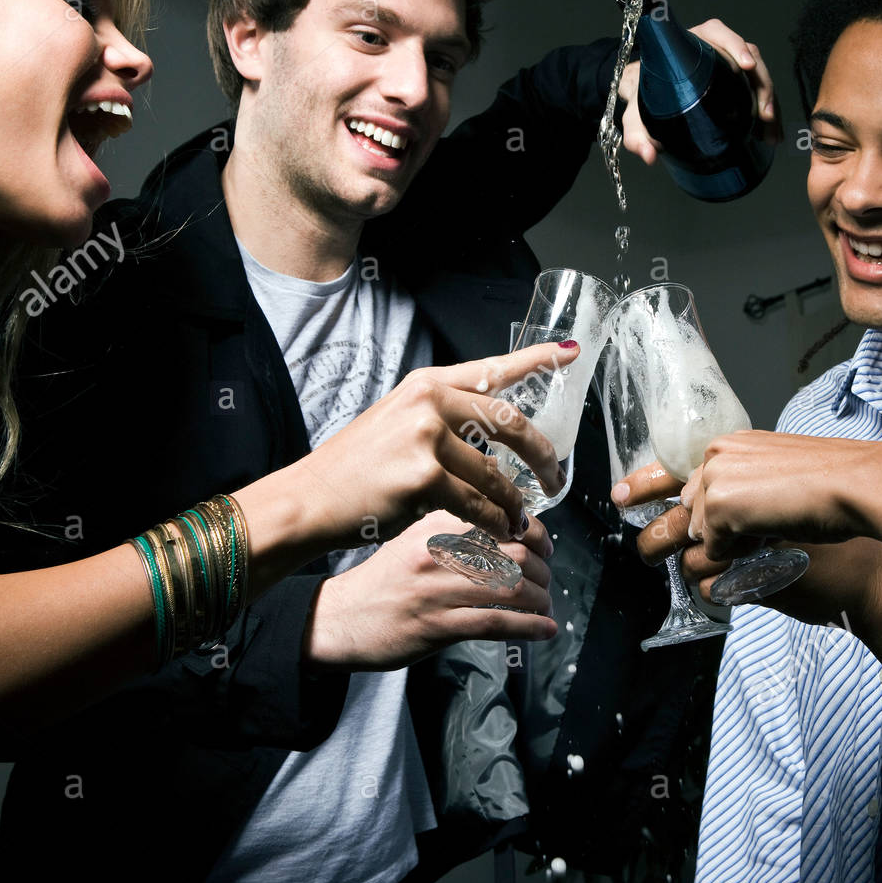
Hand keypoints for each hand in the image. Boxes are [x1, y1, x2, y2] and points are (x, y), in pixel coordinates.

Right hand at [290, 341, 577, 547]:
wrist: (310, 500)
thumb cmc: (355, 471)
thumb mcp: (397, 425)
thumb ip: (444, 421)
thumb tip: (494, 439)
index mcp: (426, 385)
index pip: (492, 368)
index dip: (537, 359)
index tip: (572, 352)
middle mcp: (429, 402)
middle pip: (510, 421)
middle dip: (542, 453)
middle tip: (557, 477)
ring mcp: (426, 437)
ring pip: (496, 473)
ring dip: (515, 501)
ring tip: (520, 519)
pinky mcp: (424, 476)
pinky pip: (479, 503)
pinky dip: (495, 521)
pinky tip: (501, 531)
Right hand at [304, 512, 556, 671]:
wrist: (338, 618)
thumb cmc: (382, 580)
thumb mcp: (414, 539)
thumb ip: (455, 528)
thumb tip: (508, 528)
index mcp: (436, 526)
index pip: (502, 521)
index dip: (536, 535)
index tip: (545, 548)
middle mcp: (439, 553)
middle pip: (514, 553)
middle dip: (541, 570)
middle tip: (546, 581)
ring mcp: (438, 590)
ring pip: (511, 587)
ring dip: (540, 599)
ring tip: (545, 606)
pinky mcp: (437, 626)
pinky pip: (496, 623)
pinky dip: (529, 626)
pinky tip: (544, 629)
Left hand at [615, 431, 871, 562]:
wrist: (863, 490)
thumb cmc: (841, 494)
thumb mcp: (788, 482)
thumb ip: (752, 494)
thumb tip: (723, 524)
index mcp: (733, 445)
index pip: (678, 467)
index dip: (646, 484)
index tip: (621, 496)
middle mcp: (718, 458)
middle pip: (676, 506)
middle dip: (657, 535)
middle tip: (648, 553)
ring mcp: (717, 482)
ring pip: (688, 536)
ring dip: (702, 559)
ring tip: (721, 569)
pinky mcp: (722, 510)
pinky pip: (707, 556)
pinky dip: (726, 569)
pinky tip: (751, 564)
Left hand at [617, 18, 780, 164]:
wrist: (648, 99)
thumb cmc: (646, 97)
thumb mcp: (636, 114)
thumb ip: (637, 135)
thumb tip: (650, 155)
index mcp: (692, 44)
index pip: (719, 34)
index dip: (736, 46)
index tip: (746, 65)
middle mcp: (715, 50)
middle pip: (749, 57)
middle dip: (763, 85)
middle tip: (765, 114)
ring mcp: (730, 66)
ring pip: (758, 76)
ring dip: (770, 102)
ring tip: (771, 131)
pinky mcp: (737, 83)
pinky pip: (758, 90)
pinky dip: (768, 111)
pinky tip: (771, 132)